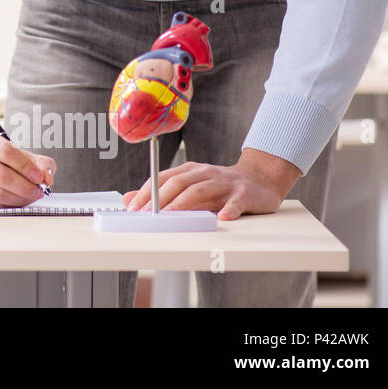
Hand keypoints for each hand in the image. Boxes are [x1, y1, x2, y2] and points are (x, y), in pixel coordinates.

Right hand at [0, 130, 55, 208]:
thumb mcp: (14, 153)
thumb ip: (37, 162)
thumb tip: (47, 176)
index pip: (6, 151)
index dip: (26, 166)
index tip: (39, 177)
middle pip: (3, 176)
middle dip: (26, 188)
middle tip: (38, 191)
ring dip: (19, 199)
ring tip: (28, 197)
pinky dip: (6, 206)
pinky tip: (12, 201)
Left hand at [121, 148, 300, 219]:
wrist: (259, 180)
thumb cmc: (220, 187)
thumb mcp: (190, 188)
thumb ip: (163, 195)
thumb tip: (129, 201)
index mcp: (190, 171)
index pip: (163, 178)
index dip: (147, 192)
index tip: (133, 208)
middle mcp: (205, 173)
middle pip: (179, 182)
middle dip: (161, 198)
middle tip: (148, 214)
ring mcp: (225, 183)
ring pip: (202, 190)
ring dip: (185, 202)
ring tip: (172, 215)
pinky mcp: (244, 194)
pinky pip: (236, 202)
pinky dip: (229, 209)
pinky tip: (222, 217)